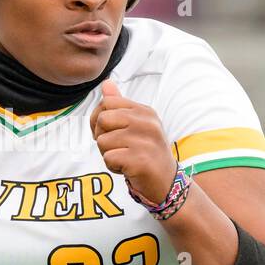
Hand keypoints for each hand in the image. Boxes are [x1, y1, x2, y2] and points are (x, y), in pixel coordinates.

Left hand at [88, 79, 176, 203]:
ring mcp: (145, 141)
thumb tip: (106, 82)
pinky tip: (128, 168)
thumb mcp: (136, 125)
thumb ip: (119, 105)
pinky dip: (113, 167)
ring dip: (108, 154)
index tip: (108, 132)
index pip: (107, 103)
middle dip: (101, 136)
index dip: (98, 119)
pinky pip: (108, 158)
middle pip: (102, 119)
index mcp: (145, 111)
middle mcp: (147, 122)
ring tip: (125, 158)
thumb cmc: (146, 152)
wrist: (166, 182)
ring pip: (102, 141)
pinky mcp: (140, 160)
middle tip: (117, 148)